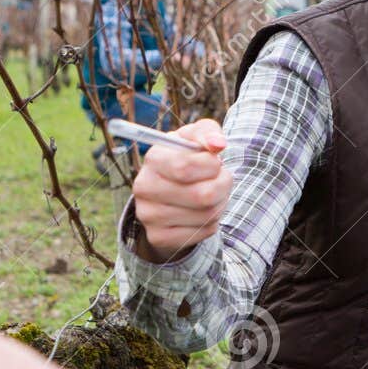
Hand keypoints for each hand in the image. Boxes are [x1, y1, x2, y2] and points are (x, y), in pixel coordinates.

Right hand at [130, 119, 230, 262]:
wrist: (169, 192)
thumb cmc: (187, 159)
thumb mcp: (195, 138)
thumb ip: (208, 132)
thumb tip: (217, 144)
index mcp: (153, 158)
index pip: (186, 167)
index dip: (212, 165)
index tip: (216, 161)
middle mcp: (144, 187)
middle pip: (203, 195)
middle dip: (223, 185)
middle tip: (221, 179)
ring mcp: (149, 215)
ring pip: (207, 214)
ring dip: (220, 202)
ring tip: (213, 193)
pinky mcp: (159, 237)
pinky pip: (203, 231)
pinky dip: (212, 221)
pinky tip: (203, 211)